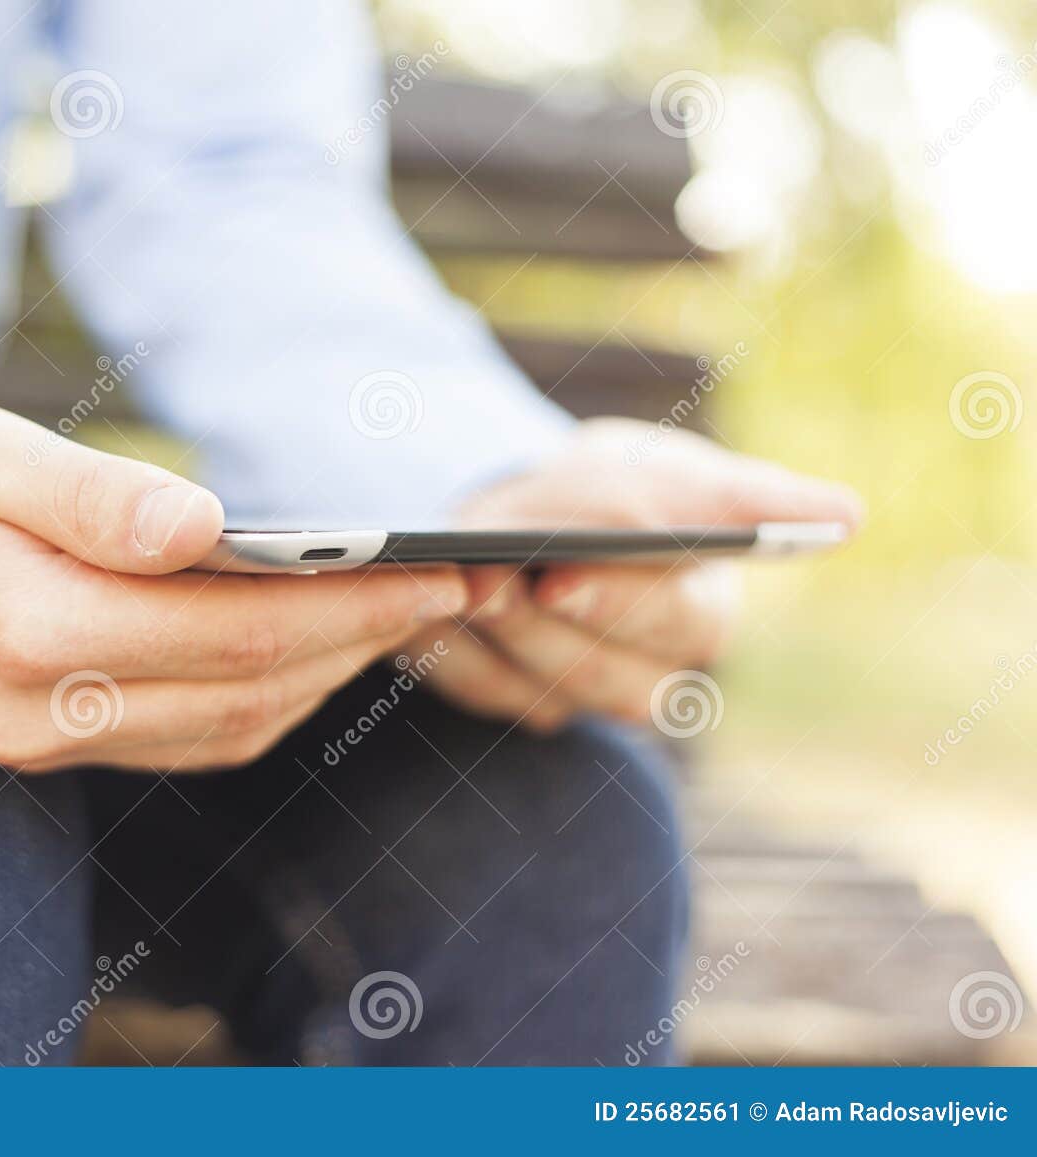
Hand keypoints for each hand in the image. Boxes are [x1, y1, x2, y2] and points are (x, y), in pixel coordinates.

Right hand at [0, 383, 465, 772]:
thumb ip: (86, 498)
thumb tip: (209, 524)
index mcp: (30, 627)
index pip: (240, 631)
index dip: (357, 606)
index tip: (448, 571)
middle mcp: (42, 706)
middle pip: (252, 688)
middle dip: (371, 643)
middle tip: (467, 590)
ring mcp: (37, 736)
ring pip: (228, 726)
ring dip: (328, 677)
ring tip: (407, 618)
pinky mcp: (37, 737)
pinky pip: (182, 738)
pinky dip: (263, 701)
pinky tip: (307, 654)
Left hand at [409, 417, 862, 730]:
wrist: (506, 501)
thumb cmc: (597, 486)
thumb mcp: (657, 470)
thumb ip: (737, 496)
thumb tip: (845, 515)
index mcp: (699, 610)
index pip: (680, 625)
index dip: (619, 602)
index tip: (560, 573)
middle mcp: (649, 672)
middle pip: (611, 679)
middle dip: (542, 625)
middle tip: (488, 576)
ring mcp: (578, 695)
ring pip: (544, 695)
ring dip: (494, 637)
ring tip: (452, 580)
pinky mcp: (515, 702)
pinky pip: (483, 694)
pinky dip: (453, 651)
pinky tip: (426, 611)